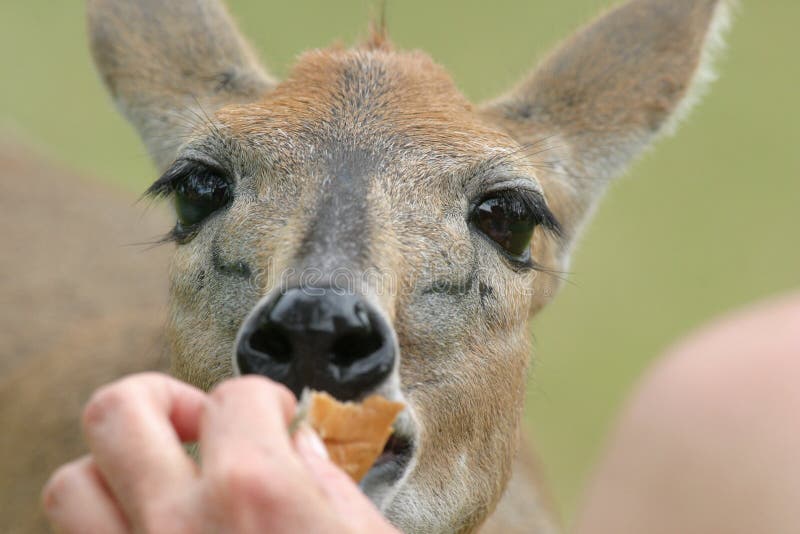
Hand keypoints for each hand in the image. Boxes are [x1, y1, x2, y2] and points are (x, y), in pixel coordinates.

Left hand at [42, 373, 399, 533]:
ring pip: (73, 484)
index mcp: (256, 495)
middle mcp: (179, 527)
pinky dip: (110, 523)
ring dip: (118, 468)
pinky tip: (157, 527)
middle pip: (119, 409)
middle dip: (164, 399)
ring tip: (167, 480)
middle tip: (202, 426)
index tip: (280, 420)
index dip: (266, 400)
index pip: (237, 395)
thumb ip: (327, 482)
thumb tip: (297, 444)